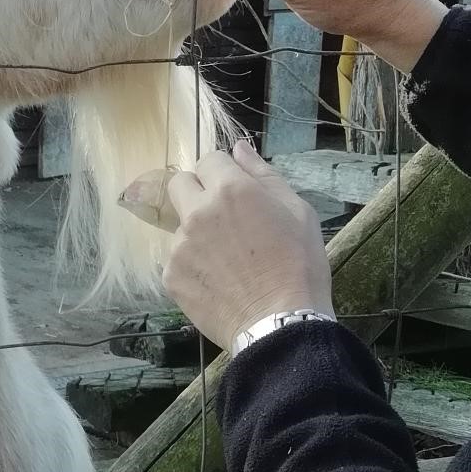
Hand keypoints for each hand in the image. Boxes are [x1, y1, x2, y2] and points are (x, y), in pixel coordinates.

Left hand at [163, 139, 334, 348]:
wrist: (280, 323)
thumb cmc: (300, 265)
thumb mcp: (297, 211)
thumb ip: (263, 174)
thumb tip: (239, 147)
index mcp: (230, 190)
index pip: (209, 159)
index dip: (223, 172)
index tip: (235, 190)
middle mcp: (197, 212)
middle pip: (179, 184)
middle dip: (196, 191)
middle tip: (221, 216)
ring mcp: (179, 245)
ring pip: (179, 225)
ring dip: (197, 232)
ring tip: (227, 260)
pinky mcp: (171, 275)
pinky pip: (177, 258)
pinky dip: (193, 265)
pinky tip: (218, 281)